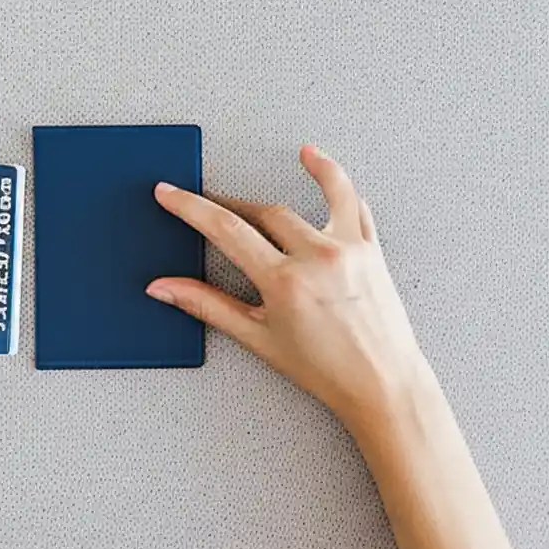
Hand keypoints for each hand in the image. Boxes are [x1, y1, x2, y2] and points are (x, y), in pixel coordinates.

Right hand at [147, 146, 429, 427]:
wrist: (383, 385)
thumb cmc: (326, 371)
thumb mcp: (258, 339)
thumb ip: (207, 306)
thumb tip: (165, 288)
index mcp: (284, 282)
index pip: (225, 230)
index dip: (191, 207)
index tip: (171, 193)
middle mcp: (317, 258)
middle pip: (262, 213)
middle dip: (232, 207)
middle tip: (212, 208)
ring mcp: (348, 249)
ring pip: (309, 199)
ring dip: (291, 181)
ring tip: (282, 164)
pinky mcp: (372, 250)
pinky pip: (353, 203)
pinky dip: (337, 181)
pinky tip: (321, 163)